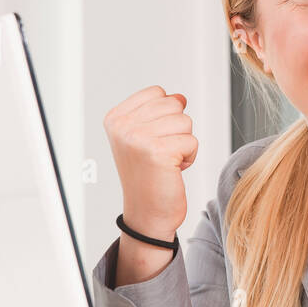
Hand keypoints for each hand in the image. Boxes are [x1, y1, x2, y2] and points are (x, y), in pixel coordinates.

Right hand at [103, 85, 198, 239]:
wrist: (147, 214)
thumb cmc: (148, 176)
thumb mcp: (143, 136)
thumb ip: (157, 111)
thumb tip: (180, 97)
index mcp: (115, 118)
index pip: (157, 92)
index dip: (165, 115)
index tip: (151, 140)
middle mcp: (122, 126)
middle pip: (173, 104)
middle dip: (176, 129)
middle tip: (161, 153)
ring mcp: (138, 138)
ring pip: (185, 122)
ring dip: (183, 143)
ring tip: (166, 161)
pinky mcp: (158, 152)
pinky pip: (192, 141)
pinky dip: (189, 157)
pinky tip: (172, 170)